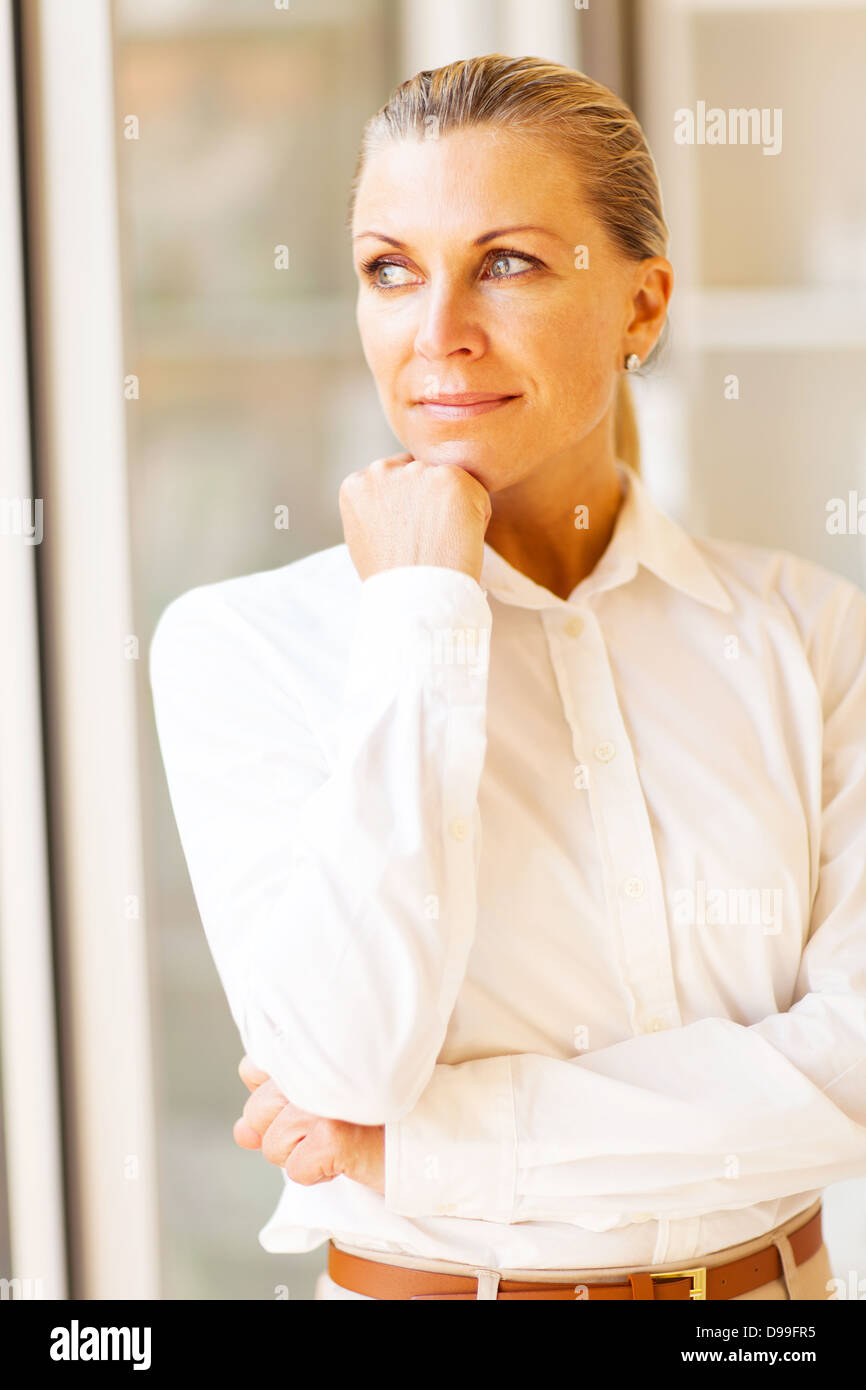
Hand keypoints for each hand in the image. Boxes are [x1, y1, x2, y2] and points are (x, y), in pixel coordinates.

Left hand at [233, 1055, 384, 1192]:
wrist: (433, 1129)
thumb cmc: (381, 1110)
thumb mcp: (326, 1092)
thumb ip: (278, 1104)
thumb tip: (241, 1131)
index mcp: (310, 1045)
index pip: (252, 1070)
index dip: (273, 1098)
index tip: (307, 1102)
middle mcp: (312, 1065)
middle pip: (256, 1112)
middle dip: (285, 1131)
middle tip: (329, 1124)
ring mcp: (319, 1100)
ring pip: (272, 1145)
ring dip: (303, 1153)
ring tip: (342, 1137)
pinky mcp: (330, 1134)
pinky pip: (296, 1169)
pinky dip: (320, 1173)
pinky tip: (347, 1156)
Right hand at [338, 452, 491, 582]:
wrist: (418, 600)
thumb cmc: (395, 583)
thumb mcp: (366, 539)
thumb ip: (377, 508)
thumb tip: (396, 500)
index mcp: (357, 485)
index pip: (394, 478)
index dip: (410, 507)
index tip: (411, 535)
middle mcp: (382, 470)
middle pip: (420, 474)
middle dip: (430, 502)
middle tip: (429, 543)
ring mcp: (417, 472)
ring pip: (448, 482)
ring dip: (453, 508)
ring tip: (442, 544)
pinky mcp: (451, 478)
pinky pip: (476, 492)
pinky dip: (477, 516)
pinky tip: (459, 541)